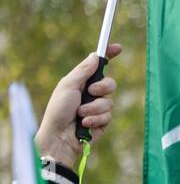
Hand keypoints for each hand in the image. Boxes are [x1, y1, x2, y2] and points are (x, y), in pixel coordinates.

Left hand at [34, 46, 122, 167]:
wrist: (60, 136)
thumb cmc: (58, 109)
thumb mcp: (68, 85)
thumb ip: (83, 71)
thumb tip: (96, 56)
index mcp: (82, 81)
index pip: (98, 66)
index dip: (108, 56)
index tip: (118, 48)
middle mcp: (91, 93)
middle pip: (110, 84)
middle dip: (103, 87)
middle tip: (91, 91)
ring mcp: (98, 108)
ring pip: (109, 102)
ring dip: (94, 108)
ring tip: (80, 115)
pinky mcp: (102, 122)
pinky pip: (108, 116)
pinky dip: (96, 120)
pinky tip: (85, 124)